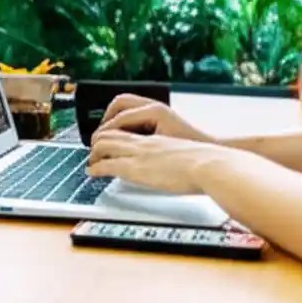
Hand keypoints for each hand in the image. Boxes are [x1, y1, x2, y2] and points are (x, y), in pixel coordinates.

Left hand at [87, 130, 226, 193]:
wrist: (210, 165)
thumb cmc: (206, 164)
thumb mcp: (188, 156)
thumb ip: (178, 159)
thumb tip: (179, 168)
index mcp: (157, 139)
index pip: (128, 129)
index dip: (114, 134)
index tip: (110, 143)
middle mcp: (145, 143)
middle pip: (111, 132)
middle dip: (98, 141)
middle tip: (94, 152)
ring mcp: (138, 153)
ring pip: (103, 144)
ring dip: (93, 153)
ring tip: (91, 163)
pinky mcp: (135, 168)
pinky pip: (106, 165)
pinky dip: (95, 168)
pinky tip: (92, 173)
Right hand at [92, 94, 214, 143]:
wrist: (209, 157)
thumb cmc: (189, 152)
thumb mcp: (158, 150)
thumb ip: (134, 147)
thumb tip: (115, 148)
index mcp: (154, 111)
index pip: (119, 116)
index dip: (105, 132)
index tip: (96, 144)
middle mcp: (155, 106)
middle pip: (119, 103)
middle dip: (106, 119)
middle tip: (98, 137)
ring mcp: (157, 110)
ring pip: (126, 107)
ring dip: (114, 119)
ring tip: (107, 136)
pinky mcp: (160, 117)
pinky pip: (134, 113)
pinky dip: (124, 123)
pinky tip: (123, 138)